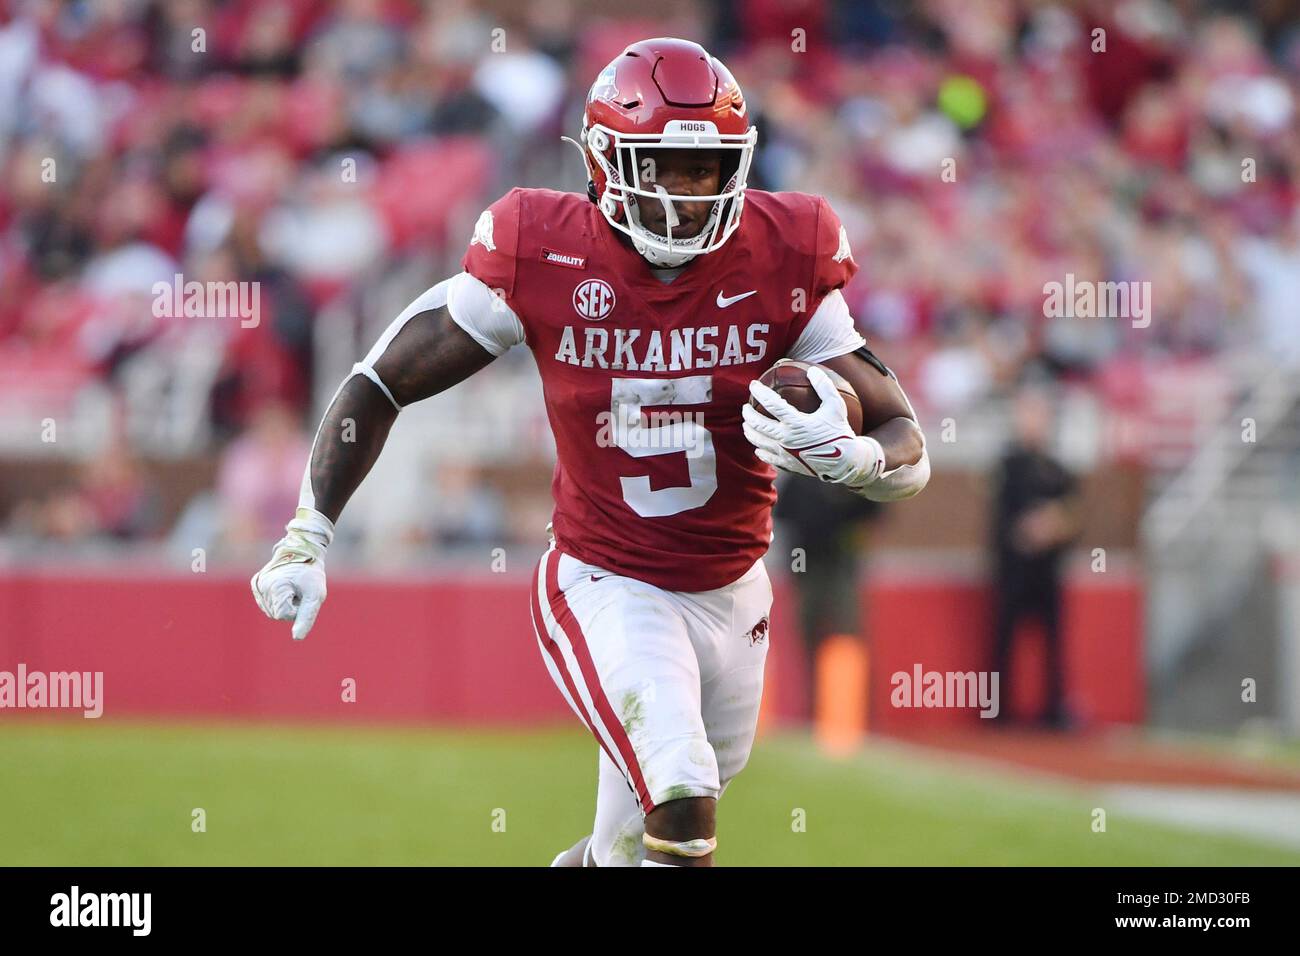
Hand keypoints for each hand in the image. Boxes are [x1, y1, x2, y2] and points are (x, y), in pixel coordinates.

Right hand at [250, 507, 333, 639]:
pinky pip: (268, 604)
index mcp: (274, 587)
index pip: (284, 615)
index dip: (298, 607)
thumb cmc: (311, 573)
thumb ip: (307, 617)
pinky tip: (284, 587)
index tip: (303, 591)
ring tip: (292, 586)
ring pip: (272, 611)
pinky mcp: (256, 585)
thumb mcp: (315, 595)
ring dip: (285, 603)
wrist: (303, 550)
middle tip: (299, 588)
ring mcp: (256, 585)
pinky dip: (278, 599)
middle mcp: (261, 586)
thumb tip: (297, 638)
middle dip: (291, 606)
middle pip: (277, 614)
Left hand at [742, 366, 884, 488]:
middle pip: (758, 424)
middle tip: (745, 407)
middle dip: (748, 414)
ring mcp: (785, 453)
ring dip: (749, 431)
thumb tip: (812, 371)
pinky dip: (760, 451)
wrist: (845, 462)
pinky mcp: (787, 464)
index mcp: (796, 423)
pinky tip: (758, 447)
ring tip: (747, 424)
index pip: (771, 404)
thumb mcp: (835, 406)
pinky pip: (767, 457)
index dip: (760, 392)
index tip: (753, 385)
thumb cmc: (840, 431)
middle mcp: (786, 439)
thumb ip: (824, 387)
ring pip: (758, 441)